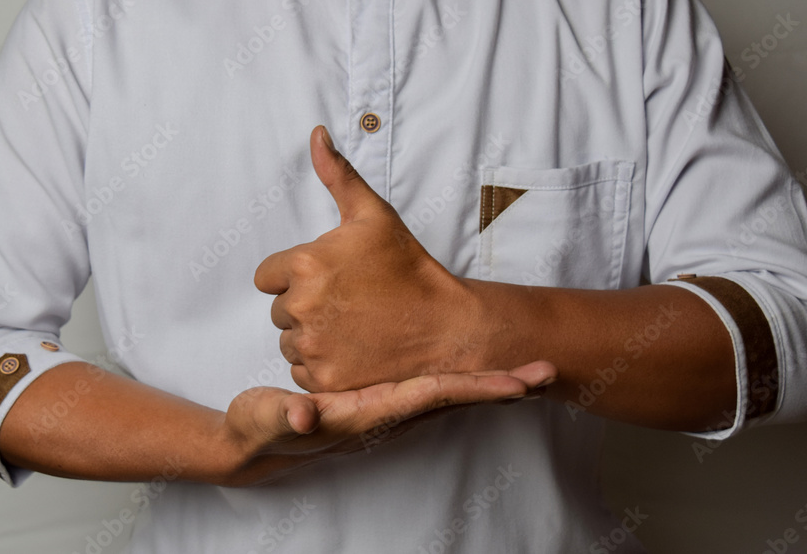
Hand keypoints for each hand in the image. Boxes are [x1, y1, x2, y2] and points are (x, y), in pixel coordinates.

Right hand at [220, 361, 555, 485]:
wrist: (255, 442)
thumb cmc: (261, 428)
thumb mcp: (266, 420)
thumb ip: (286, 416)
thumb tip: (307, 413)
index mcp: (370, 411)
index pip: (434, 396)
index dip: (477, 387)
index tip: (520, 383)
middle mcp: (388, 411)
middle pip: (457, 396)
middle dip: (503, 385)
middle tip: (550, 369)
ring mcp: (388, 406)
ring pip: (449, 390)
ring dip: (489, 379)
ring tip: (530, 368)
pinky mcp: (381, 397)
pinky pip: (432, 386)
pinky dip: (463, 377)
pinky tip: (477, 364)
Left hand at [254, 126, 485, 392]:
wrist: (446, 326)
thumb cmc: (408, 268)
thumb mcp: (373, 215)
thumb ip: (337, 174)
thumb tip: (315, 134)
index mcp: (304, 266)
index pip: (268, 277)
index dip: (296, 277)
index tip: (331, 280)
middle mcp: (301, 308)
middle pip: (279, 311)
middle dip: (306, 306)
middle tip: (349, 303)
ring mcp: (313, 348)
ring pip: (290, 342)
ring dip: (312, 337)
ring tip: (354, 327)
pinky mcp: (324, 381)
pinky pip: (302, 372)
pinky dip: (322, 367)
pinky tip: (354, 352)